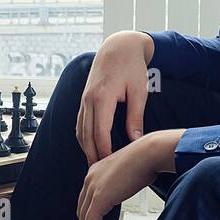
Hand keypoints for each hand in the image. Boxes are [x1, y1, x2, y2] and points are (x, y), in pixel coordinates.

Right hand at [76, 30, 154, 165]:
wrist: (119, 46)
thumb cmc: (132, 66)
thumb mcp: (139, 92)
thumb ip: (135, 117)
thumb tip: (134, 140)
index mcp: (102, 98)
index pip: (100, 134)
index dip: (104, 153)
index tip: (110, 167)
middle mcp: (88, 100)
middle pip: (86, 136)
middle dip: (93, 156)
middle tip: (99, 174)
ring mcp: (84, 98)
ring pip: (80, 130)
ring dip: (86, 148)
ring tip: (95, 164)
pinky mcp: (84, 97)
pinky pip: (80, 122)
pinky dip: (84, 136)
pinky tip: (91, 145)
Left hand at [76, 129, 182, 219]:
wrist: (150, 153)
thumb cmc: (146, 160)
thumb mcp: (127, 173)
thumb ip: (119, 184)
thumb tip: (122, 194)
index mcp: (95, 172)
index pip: (87, 201)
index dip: (94, 219)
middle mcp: (90, 179)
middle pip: (83, 212)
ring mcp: (92, 188)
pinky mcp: (99, 198)